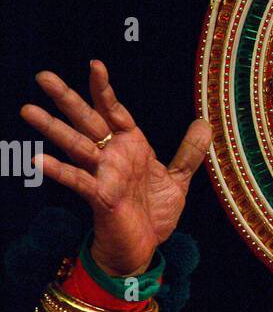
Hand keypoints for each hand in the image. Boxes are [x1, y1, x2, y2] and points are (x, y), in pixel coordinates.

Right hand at [21, 61, 211, 274]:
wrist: (145, 247)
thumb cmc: (154, 214)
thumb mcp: (178, 179)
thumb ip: (189, 151)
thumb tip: (205, 122)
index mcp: (130, 146)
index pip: (113, 110)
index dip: (103, 89)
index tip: (95, 64)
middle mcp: (113, 156)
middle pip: (87, 120)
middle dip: (67, 98)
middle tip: (43, 76)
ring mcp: (103, 175)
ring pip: (75, 145)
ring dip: (52, 128)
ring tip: (28, 109)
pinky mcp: (100, 197)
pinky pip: (78, 181)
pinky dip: (60, 171)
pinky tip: (39, 160)